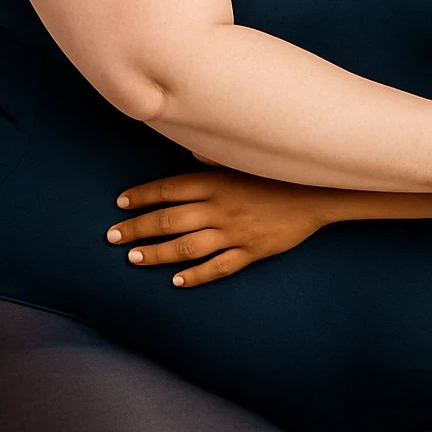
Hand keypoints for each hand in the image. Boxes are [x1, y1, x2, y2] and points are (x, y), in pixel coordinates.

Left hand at [106, 170, 328, 286]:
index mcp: (216, 181)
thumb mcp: (244, 158)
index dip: (142, 197)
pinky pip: (218, 267)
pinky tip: (177, 281)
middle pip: (169, 220)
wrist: (318, 193)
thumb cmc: (279, 172)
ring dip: (157, 254)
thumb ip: (214, 157)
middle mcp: (219, 208)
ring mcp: (234, 233)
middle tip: (112, 236)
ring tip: (133, 258)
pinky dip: (196, 276)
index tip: (120, 204)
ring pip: (187, 248)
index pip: (169, 189)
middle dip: (137, 228)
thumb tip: (189, 149)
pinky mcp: (251, 252)